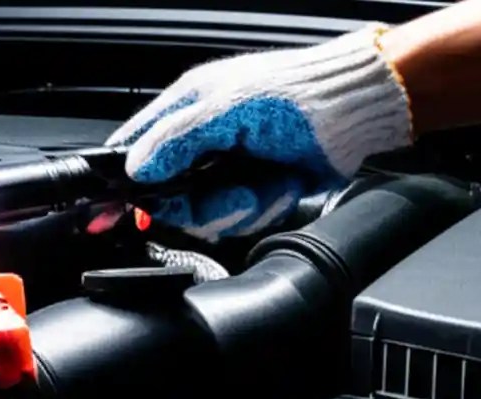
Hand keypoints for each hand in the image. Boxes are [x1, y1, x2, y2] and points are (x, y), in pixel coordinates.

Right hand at [107, 24, 412, 239]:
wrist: (356, 115)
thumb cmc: (299, 96)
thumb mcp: (228, 110)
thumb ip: (177, 139)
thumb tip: (137, 167)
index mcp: (187, 109)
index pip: (136, 147)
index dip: (127, 179)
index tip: (124, 208)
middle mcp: (203, 142)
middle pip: (171, 196)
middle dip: (201, 205)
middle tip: (230, 194)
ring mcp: (229, 169)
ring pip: (206, 215)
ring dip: (240, 207)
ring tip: (265, 185)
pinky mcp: (255, 192)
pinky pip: (241, 220)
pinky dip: (265, 208)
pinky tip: (282, 185)